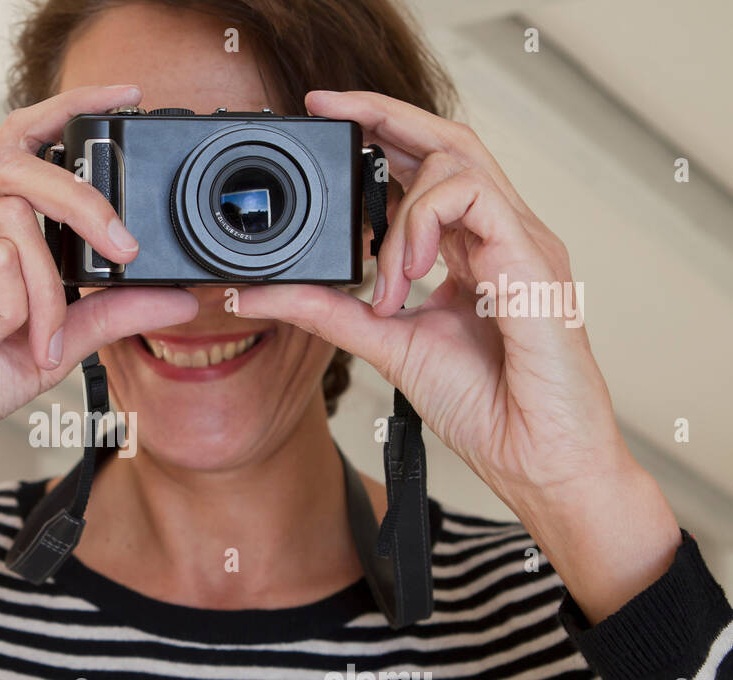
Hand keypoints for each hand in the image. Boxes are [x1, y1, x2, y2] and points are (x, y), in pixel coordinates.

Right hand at [0, 85, 197, 522]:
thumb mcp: (49, 348)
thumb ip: (106, 314)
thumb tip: (177, 298)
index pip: (18, 141)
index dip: (69, 110)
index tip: (124, 98)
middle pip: (24, 166)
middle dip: (87, 206)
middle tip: (124, 254)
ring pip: (15, 219)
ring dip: (45, 291)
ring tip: (28, 337)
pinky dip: (11, 305)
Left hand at [238, 90, 679, 621]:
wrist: (534, 456)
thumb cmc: (484, 405)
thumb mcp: (385, 345)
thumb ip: (328, 311)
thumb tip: (261, 291)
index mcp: (471, 250)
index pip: (427, 169)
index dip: (379, 136)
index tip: (326, 124)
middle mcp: (500, 235)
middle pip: (448, 140)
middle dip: (384, 113)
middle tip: (328, 107)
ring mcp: (522, 241)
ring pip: (457, 160)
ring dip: (399, 206)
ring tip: (384, 273)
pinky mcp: (533, 258)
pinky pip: (474, 199)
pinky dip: (425, 223)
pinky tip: (405, 271)